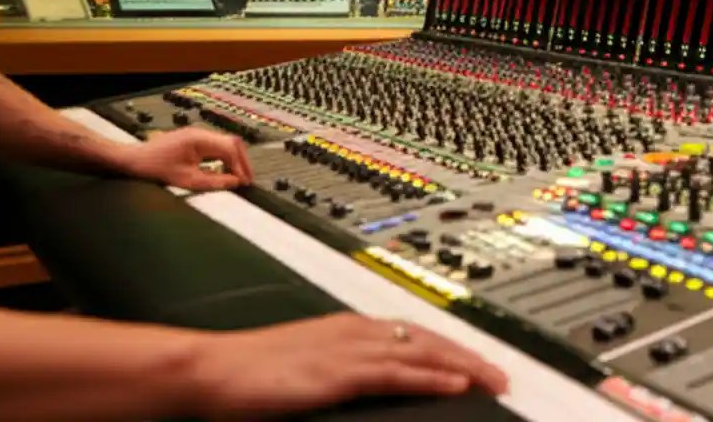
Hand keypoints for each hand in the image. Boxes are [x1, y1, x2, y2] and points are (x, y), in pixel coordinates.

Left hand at [122, 127, 252, 189]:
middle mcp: (201, 133)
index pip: (230, 149)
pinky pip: (216, 146)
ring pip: (226, 144)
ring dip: (234, 159)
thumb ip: (214, 181)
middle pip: (232, 143)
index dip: (240, 166)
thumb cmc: (155, 168)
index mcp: (200, 139)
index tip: (244, 183)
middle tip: (247, 180)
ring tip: (239, 177)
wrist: (133, 159)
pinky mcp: (194, 140)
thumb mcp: (186, 180)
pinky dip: (225, 158)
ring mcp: (197, 135)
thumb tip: (235, 182)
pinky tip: (225, 171)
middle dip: (242, 162)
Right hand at [192, 314, 508, 418]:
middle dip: (470, 355)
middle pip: (428, 339)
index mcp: (350, 328)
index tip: (479, 363)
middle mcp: (355, 332)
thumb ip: (344, 370)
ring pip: (421, 352)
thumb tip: (374, 383)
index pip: (416, 334)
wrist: (210, 369)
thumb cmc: (251, 372)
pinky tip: (454, 383)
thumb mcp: (310, 367)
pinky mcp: (336, 373)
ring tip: (494, 380)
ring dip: (463, 366)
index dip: (452, 347)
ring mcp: (347, 350)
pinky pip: (394, 372)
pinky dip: (429, 375)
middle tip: (502, 375)